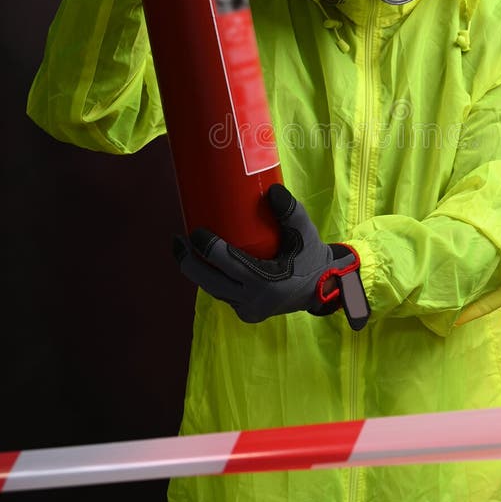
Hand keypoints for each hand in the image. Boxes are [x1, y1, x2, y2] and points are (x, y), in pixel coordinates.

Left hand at [173, 184, 370, 330]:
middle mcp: (252, 300)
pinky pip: (221, 294)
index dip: (206, 247)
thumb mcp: (305, 233)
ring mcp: (247, 309)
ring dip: (194, 270)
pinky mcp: (246, 312)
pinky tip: (200, 262)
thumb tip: (271, 189)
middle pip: (208, 281)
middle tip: (178, 240)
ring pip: (211, 289)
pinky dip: (209, 278)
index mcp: (265, 282)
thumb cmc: (312, 257)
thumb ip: (290, 211)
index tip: (194, 230)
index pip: (226, 263)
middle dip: (188, 261)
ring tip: (182, 248)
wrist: (322, 288)